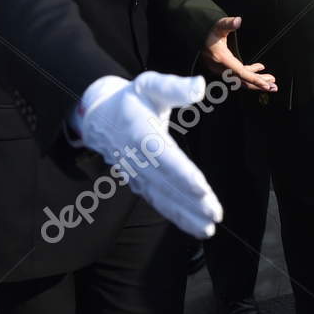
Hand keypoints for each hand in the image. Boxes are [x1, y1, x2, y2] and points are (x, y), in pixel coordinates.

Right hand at [72, 73, 223, 238]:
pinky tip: (198, 227)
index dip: (181, 173)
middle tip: (214, 213)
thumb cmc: (132, 99)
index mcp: (139, 131)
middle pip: (164, 183)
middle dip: (189, 201)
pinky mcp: (140, 184)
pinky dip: (177, 217)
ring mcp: (136, 174)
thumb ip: (174, 87)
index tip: (201, 187)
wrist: (99, 118)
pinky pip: (159, 203)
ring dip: (185, 215)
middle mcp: (136, 158)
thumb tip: (200, 85)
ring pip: (162, 198)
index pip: (162, 156)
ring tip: (208, 228)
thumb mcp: (149, 85)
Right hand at [203, 17, 276, 91]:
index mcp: (222, 59)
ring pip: (242, 79)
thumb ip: (228, 23)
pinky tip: (260, 68)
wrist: (194, 39)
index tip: (266, 85)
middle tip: (273, 87)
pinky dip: (250, 73)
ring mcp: (222, 70)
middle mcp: (222, 68)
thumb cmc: (207, 33)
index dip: (254, 79)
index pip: (240, 73)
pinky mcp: (224, 69)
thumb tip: (238, 20)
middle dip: (259, 85)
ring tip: (271, 81)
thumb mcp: (218, 26)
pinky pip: (238, 74)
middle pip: (243, 81)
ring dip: (256, 80)